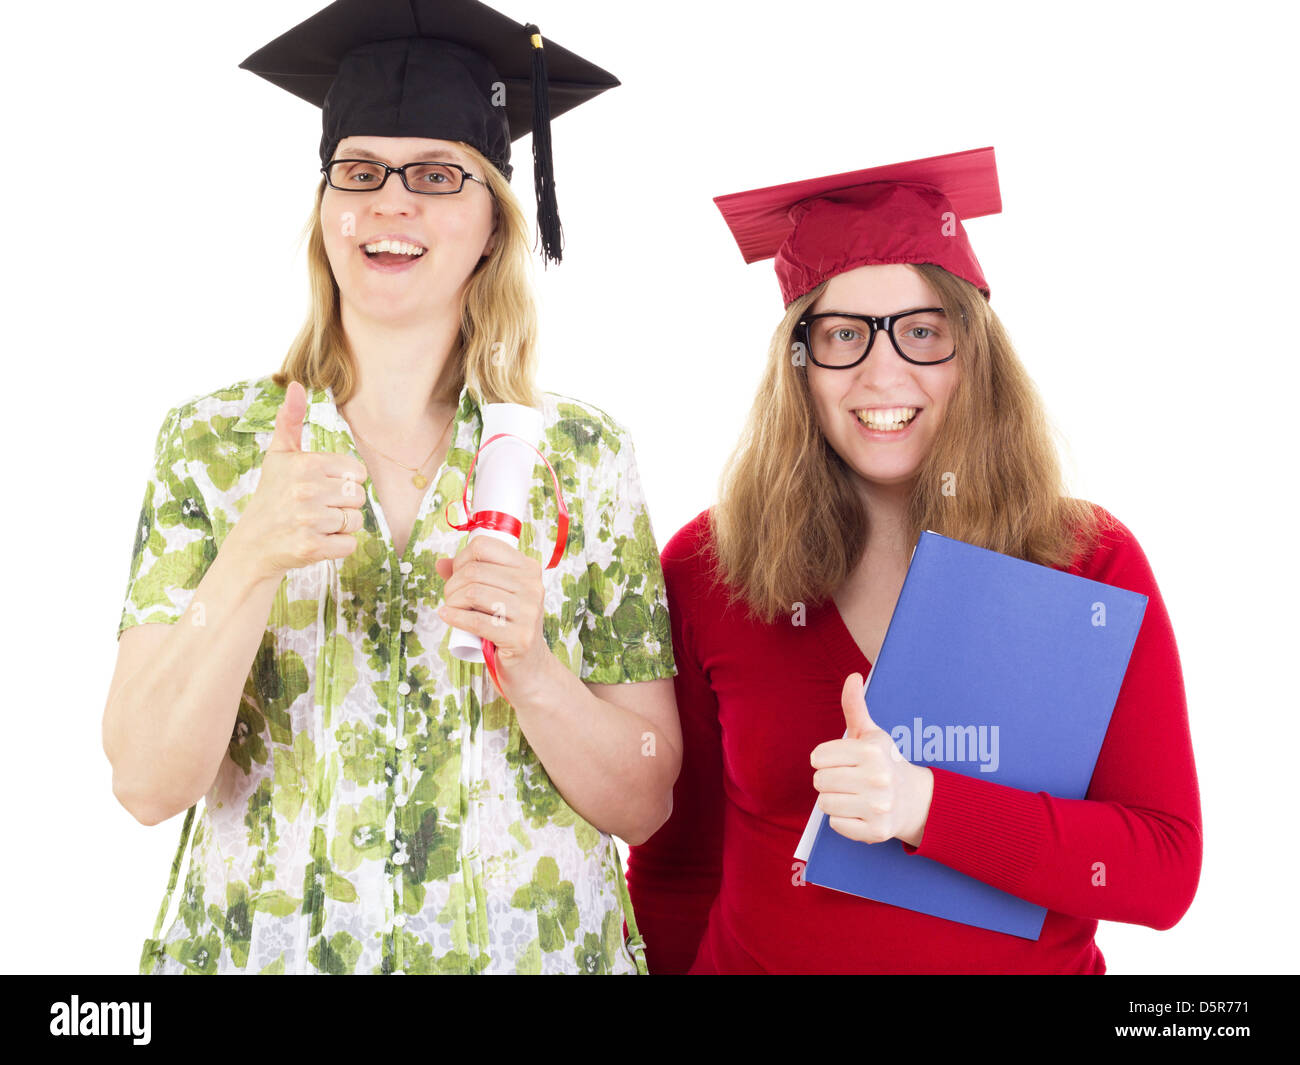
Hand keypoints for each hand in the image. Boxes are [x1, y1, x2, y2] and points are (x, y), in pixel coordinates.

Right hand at [229, 380, 368, 581]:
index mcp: (306, 464)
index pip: (357, 472)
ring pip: (356, 521)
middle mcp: (307, 490)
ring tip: (315, 524)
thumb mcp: (279, 456)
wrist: (252, 544)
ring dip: (340, 526)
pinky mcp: (311, 547)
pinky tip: (316, 540)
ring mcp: (309, 520)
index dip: (343, 481)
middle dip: (343, 504)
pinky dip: (338, 546)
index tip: (321, 487)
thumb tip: (295, 384)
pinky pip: (350, 544)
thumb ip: (291, 421)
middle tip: (317, 508)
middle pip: (359, 496)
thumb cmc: (272, 496)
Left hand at [435, 534, 550, 696]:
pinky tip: (447, 616)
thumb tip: (441, 563)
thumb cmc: (507, 626)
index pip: (484, 546)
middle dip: (452, 585)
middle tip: (451, 599)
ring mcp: (529, 611)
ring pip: (473, 592)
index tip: (458, 576)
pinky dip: (455, 617)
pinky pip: (477, 620)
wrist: (529, 665)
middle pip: (474, 570)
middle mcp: (533, 585)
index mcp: (528, 568)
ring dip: (452, 601)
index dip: (461, 559)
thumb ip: (469, 576)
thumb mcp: (493, 595)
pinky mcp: (520, 637)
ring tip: (451, 609)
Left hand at [810, 672, 933, 846]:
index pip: (818, 757)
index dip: (826, 760)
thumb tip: (853, 676)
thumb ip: (855, 706)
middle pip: (819, 781)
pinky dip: (843, 820)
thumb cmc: (884, 763)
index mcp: (871, 751)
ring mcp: (877, 806)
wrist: (916, 800)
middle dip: (829, 780)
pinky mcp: (876, 831)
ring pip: (824, 803)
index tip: (843, 762)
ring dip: (834, 800)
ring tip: (854, 796)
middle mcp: (876, 778)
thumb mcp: (870, 734)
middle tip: (849, 780)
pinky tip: (860, 812)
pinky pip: (836, 824)